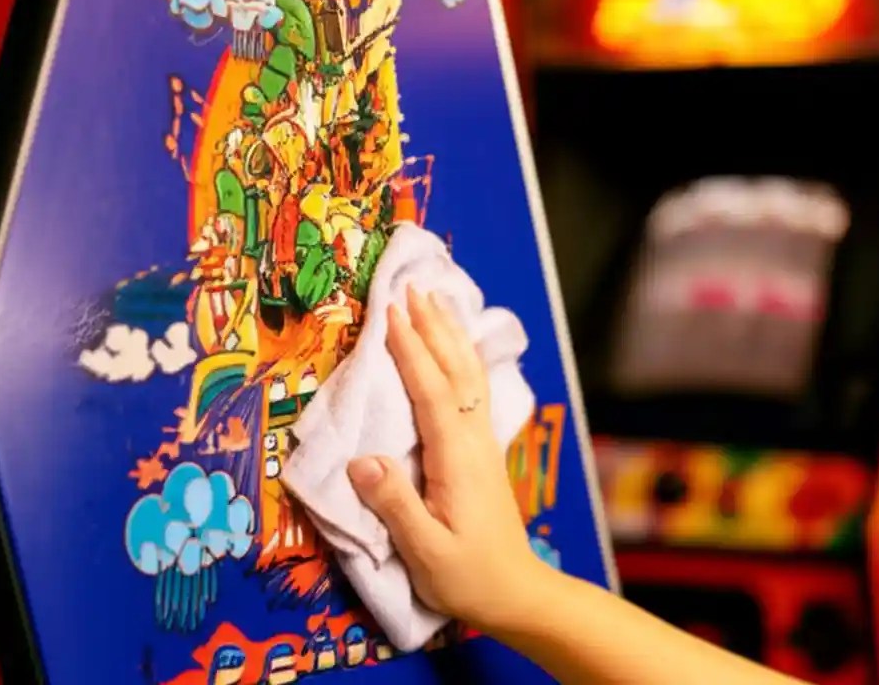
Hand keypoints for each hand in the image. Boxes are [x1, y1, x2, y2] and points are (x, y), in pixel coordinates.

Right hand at [347, 286, 549, 630]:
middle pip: (456, 371)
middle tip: (412, 286)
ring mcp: (482, 445)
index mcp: (457, 459)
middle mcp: (474, 442)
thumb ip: (395, 506)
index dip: (411, 350)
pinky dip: (463, 360)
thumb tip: (361, 459)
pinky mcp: (483, 453)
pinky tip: (457, 351)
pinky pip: (473, 391)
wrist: (517, 593)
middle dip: (433, 327)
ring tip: (436, 301)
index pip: (432, 392)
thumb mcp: (426, 552)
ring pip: (470, 377)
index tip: (391, 311)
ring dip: (451, 336)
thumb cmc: (468, 577)